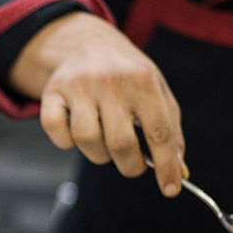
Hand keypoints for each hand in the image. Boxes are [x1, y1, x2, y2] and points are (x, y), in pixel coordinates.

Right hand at [8, 11, 187, 195]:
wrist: (88, 42)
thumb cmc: (128, 75)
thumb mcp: (157, 93)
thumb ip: (171, 132)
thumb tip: (180, 171)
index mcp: (143, 80)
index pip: (158, 132)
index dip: (166, 166)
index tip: (170, 189)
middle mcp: (110, 80)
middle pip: (120, 144)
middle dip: (130, 165)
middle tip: (133, 163)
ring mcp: (78, 85)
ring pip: (87, 141)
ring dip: (99, 155)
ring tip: (105, 143)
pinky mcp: (52, 92)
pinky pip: (56, 131)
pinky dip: (66, 142)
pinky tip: (76, 133)